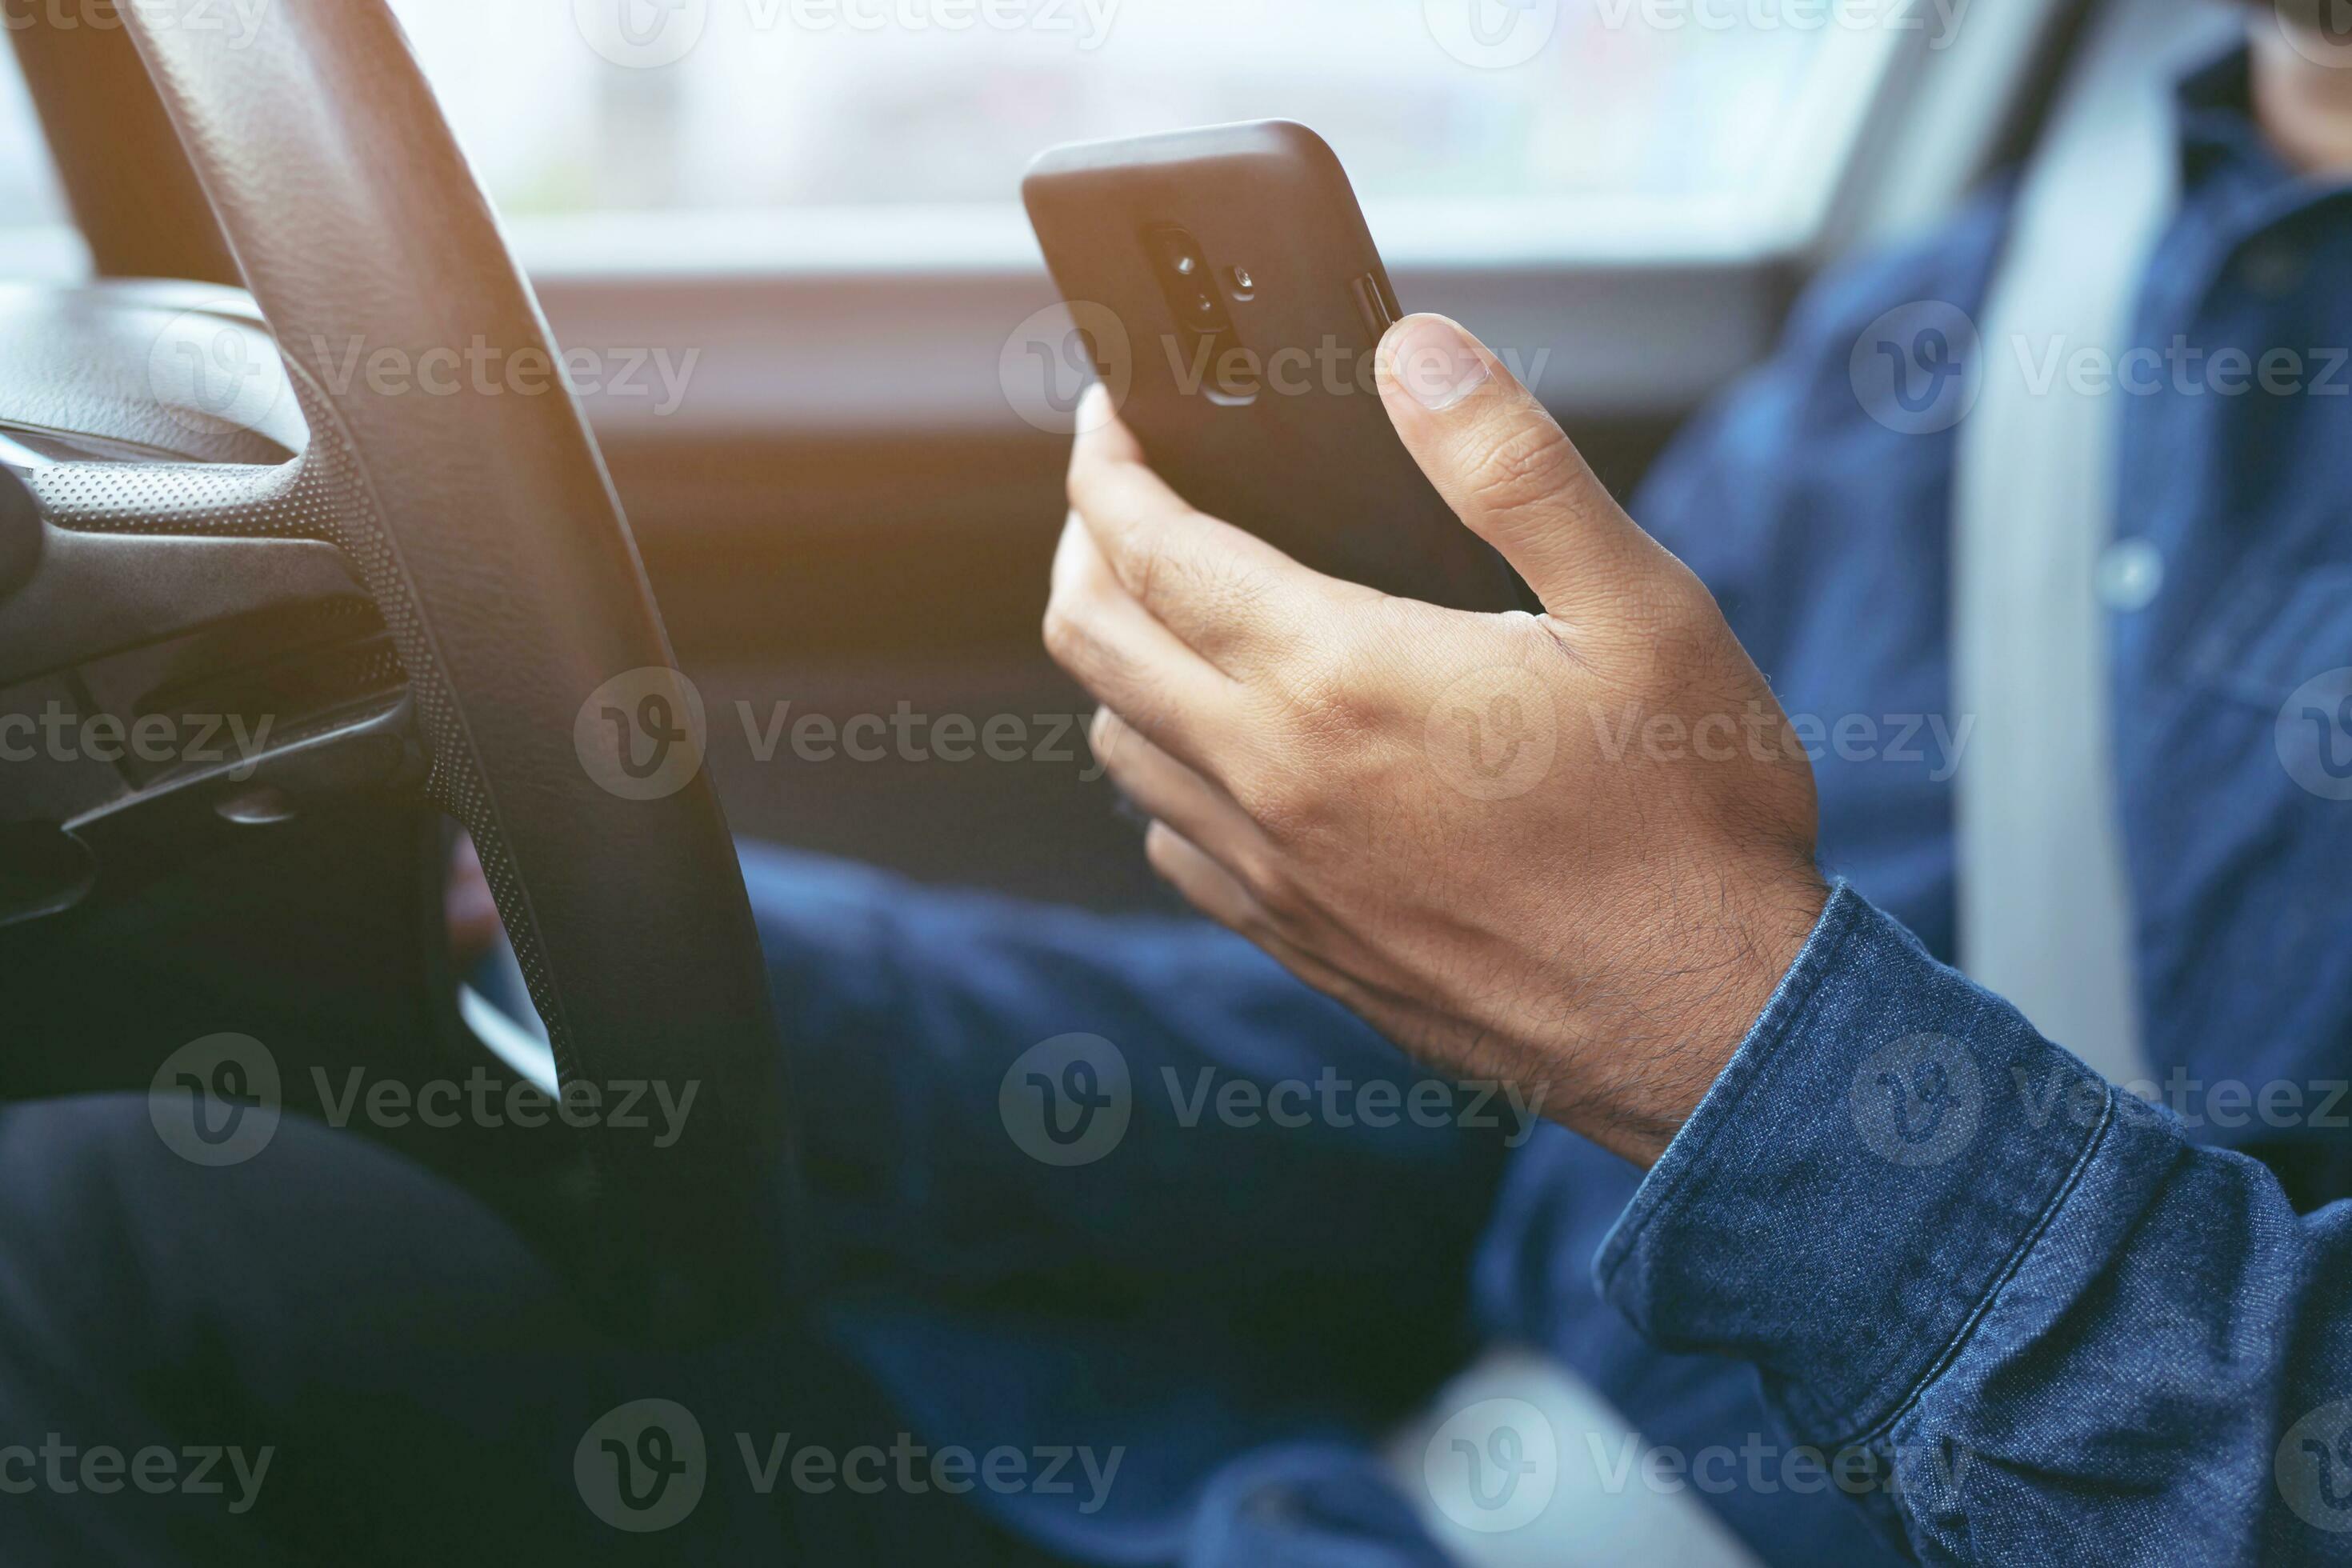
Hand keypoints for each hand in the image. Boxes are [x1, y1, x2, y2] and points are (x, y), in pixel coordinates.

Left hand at [1043, 314, 1827, 1166]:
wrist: (1704, 1022)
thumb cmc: (1686, 818)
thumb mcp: (1637, 607)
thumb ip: (1510, 467)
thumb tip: (1415, 354)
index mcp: (1338, 678)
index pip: (1149, 545)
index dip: (1106, 464)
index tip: (1114, 417)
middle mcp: (1272, 777)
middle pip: (1090, 638)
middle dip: (1082, 543)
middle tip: (1124, 495)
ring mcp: (1274, 871)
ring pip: (1119, 743)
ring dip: (1119, 659)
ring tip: (1174, 608)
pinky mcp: (1297, 940)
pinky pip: (1172, 844)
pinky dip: (1165, 773)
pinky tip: (1227, 749)